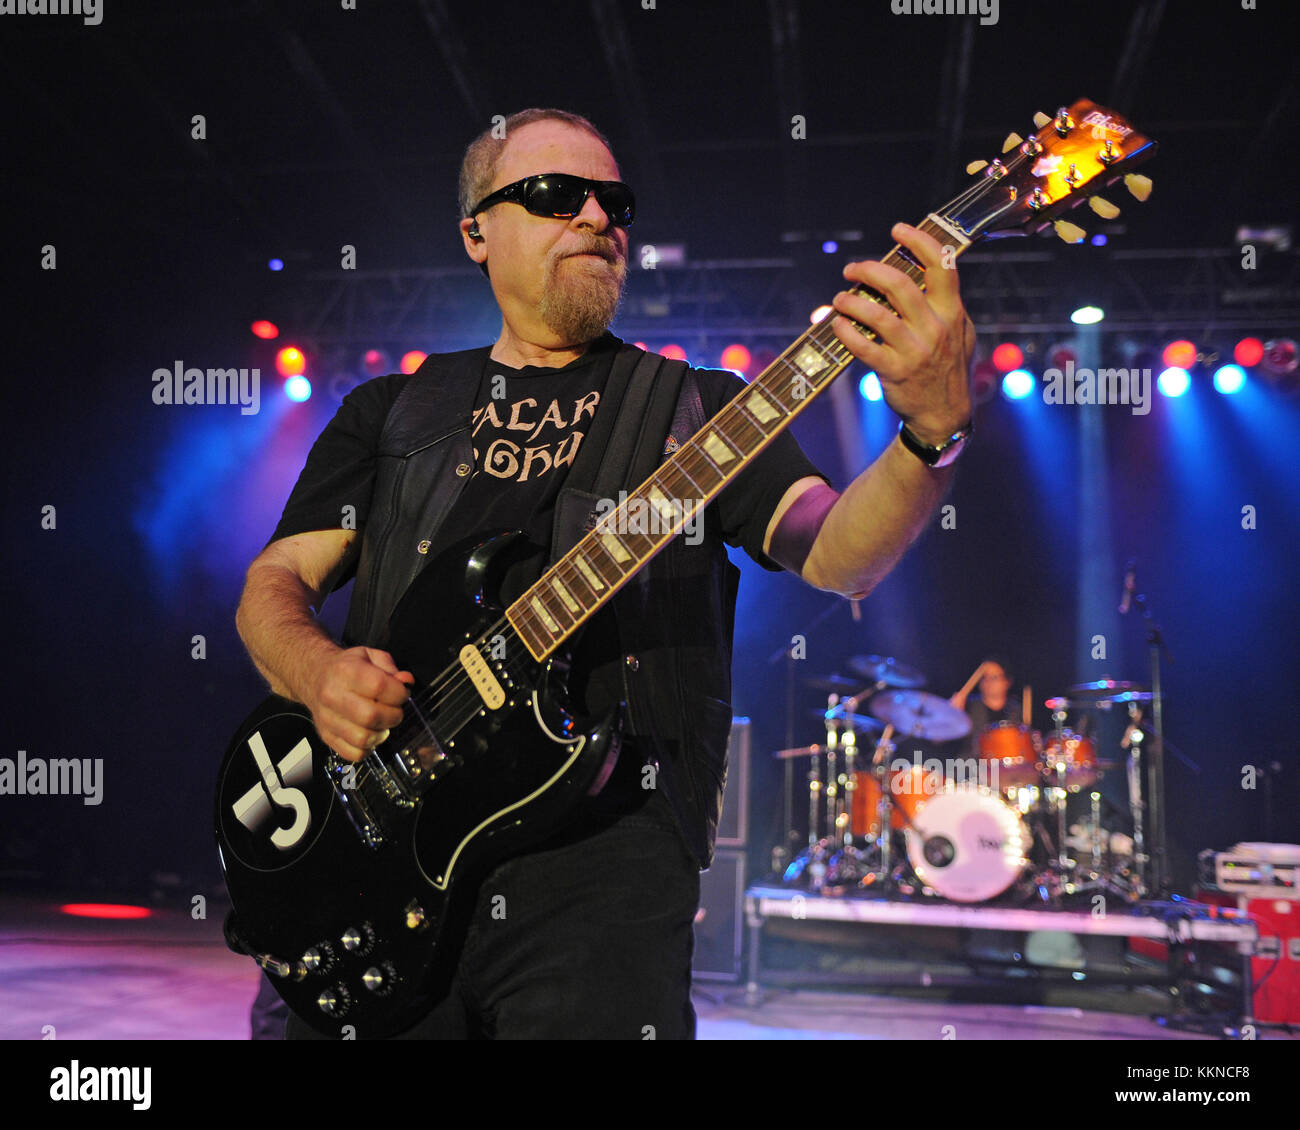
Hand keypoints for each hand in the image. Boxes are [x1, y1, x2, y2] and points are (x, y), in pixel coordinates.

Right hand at [302, 646, 413, 762]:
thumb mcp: (370, 656)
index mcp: (345, 671)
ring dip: (382, 733)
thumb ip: (391, 668)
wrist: (314, 676)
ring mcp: (327, 718)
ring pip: (363, 738)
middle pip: (371, 716)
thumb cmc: (347, 667)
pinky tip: (370, 733)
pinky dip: (368, 747)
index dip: (399, 693)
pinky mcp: (326, 736)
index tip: (402, 693)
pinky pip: (354, 753)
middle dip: (394, 715)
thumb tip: (406, 682)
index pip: (379, 686)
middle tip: (394, 709)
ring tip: (382, 722)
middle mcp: (332, 695)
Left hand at [830, 223, 974, 444]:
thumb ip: (945, 304)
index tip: (898, 229)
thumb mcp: (960, 332)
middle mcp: (935, 328)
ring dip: (851, 302)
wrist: (944, 414)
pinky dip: (845, 332)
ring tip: (839, 298)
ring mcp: (915, 351)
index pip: (942, 265)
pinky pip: (863, 346)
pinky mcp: (895, 372)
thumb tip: (925, 272)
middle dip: (869, 270)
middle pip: (899, 285)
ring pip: (877, 315)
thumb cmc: (948, 367)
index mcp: (952, 312)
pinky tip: (837, 325)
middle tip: (851, 269)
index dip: (920, 241)